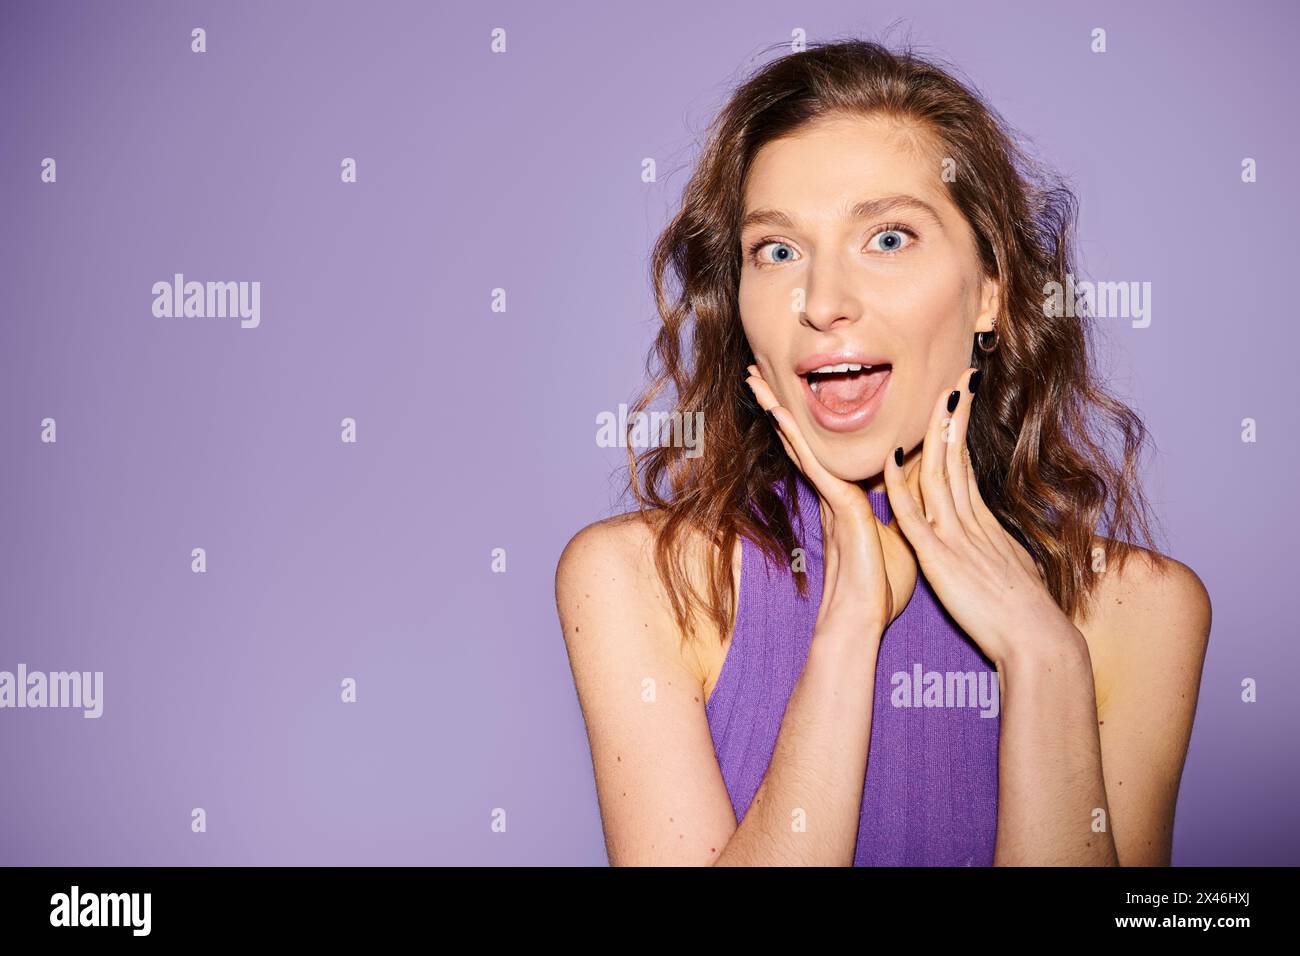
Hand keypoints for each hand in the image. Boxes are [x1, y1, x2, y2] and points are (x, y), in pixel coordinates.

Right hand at [745, 365, 917, 638]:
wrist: (865, 619)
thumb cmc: (880, 588)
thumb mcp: (902, 535)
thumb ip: (904, 507)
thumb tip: (918, 485)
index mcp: (846, 499)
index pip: (823, 450)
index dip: (806, 422)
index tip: (792, 394)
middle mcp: (831, 492)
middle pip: (802, 438)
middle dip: (781, 405)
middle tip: (759, 373)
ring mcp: (829, 496)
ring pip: (799, 441)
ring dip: (776, 407)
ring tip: (754, 377)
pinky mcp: (835, 504)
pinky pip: (811, 461)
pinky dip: (793, 434)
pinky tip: (776, 409)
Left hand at [883, 367, 1077, 666]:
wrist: (1036, 641)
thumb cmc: (1027, 617)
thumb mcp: (1013, 572)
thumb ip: (997, 552)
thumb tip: (996, 544)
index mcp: (984, 525)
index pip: (965, 466)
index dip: (958, 432)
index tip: (958, 399)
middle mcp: (969, 522)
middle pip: (955, 457)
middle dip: (953, 414)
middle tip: (955, 375)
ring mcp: (955, 536)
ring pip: (937, 474)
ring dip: (932, 433)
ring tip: (932, 393)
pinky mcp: (939, 557)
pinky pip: (914, 513)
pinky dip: (899, 483)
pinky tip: (891, 455)